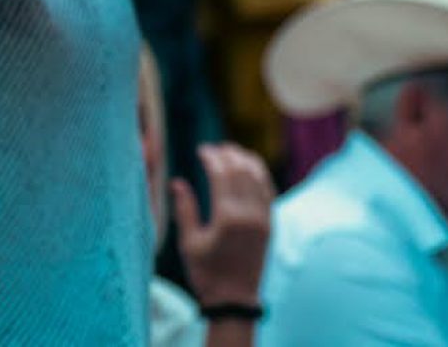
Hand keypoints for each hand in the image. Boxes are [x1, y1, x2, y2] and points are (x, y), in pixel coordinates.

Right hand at [173, 143, 276, 306]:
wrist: (235, 300)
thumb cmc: (207, 274)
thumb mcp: (189, 243)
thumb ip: (185, 209)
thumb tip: (177, 182)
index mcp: (227, 218)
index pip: (221, 174)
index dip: (211, 157)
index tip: (201, 149)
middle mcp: (249, 215)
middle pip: (241, 170)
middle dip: (227, 154)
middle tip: (214, 148)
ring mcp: (263, 219)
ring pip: (258, 177)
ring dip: (245, 159)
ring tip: (231, 151)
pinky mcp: (270, 224)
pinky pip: (268, 190)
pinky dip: (259, 174)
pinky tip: (250, 167)